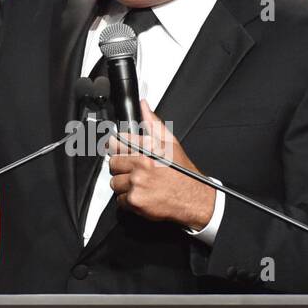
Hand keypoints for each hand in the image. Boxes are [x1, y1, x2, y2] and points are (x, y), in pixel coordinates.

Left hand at [107, 101, 216, 228]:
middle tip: (134, 171)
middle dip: (121, 168)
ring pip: (115, 182)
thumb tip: (144, 107)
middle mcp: (142, 164)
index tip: (117, 150)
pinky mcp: (135, 200)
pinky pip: (120, 200)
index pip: (116, 142)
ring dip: (124, 185)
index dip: (115, 146)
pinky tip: (142, 195)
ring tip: (140, 184)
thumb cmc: (184, 174)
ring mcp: (137, 183)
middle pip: (113, 163)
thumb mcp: (171, 143)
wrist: (194, 199)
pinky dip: (128, 200)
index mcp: (148, 148)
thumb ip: (154, 124)